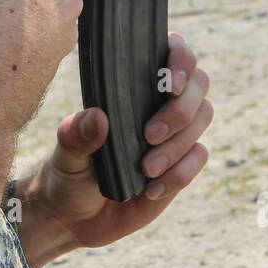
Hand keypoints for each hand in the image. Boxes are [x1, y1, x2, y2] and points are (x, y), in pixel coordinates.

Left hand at [15, 32, 212, 267]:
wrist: (75, 217)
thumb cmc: (68, 173)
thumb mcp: (65, 155)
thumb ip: (76, 136)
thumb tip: (97, 116)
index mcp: (130, 85)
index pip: (170, 50)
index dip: (179, 58)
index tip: (169, 82)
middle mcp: (158, 102)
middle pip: (198, 84)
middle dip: (180, 109)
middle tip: (148, 135)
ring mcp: (174, 132)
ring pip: (202, 119)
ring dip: (177, 145)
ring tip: (144, 170)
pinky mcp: (182, 164)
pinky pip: (199, 157)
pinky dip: (179, 173)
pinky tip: (150, 189)